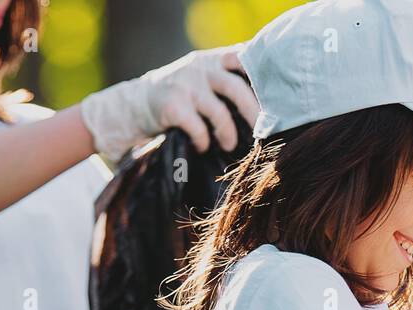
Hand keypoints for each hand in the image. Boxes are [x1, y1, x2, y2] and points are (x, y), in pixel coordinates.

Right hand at [80, 45, 259, 160]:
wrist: (136, 103)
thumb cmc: (181, 95)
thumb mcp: (203, 77)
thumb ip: (228, 79)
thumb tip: (269, 103)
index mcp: (213, 59)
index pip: (245, 58)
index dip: (263, 77)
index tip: (277, 98)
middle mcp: (200, 67)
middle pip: (237, 88)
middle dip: (254, 113)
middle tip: (262, 132)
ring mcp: (185, 85)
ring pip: (219, 112)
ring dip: (228, 134)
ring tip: (229, 145)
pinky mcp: (172, 106)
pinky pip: (198, 129)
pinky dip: (203, 142)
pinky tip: (201, 147)